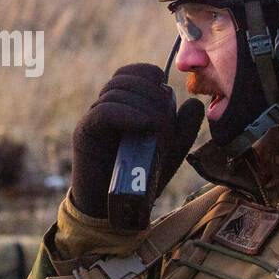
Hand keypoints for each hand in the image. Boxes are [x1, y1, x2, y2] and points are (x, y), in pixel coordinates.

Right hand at [70, 64, 203, 219]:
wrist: (116, 206)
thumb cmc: (141, 176)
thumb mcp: (170, 149)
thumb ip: (183, 127)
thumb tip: (193, 102)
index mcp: (126, 104)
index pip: (137, 71)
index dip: (154, 78)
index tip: (166, 102)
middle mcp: (107, 106)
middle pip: (128, 79)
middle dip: (152, 97)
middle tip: (163, 125)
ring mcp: (94, 117)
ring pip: (116, 92)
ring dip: (143, 108)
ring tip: (154, 131)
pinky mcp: (85, 132)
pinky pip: (104, 111)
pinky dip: (126, 114)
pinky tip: (143, 126)